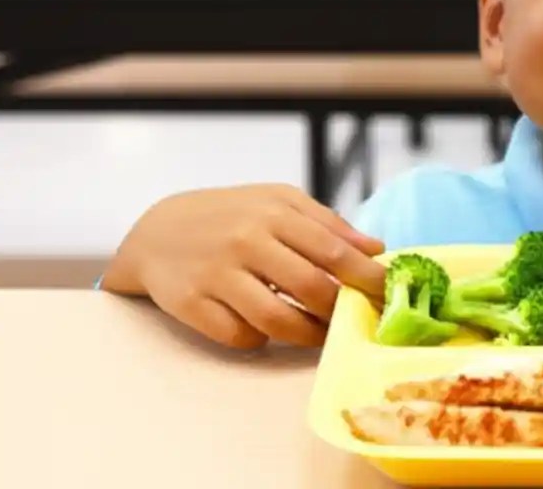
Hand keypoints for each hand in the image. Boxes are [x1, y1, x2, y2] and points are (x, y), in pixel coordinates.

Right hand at [101, 184, 385, 349]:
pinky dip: (260, 340)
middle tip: (352, 320)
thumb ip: (328, 224)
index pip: (333, 251)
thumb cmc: (231, 215)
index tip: (388, 294)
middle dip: (339, 311)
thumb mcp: (278, 203)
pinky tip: (266, 330)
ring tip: (319, 334)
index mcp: (273, 213)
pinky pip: (240, 336)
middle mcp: (245, 241)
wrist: (155, 230)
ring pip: (276, 320)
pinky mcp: (191, 304)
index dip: (366, 277)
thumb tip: (375, 249)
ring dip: (307, 335)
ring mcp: (216, 274)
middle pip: (311, 289)